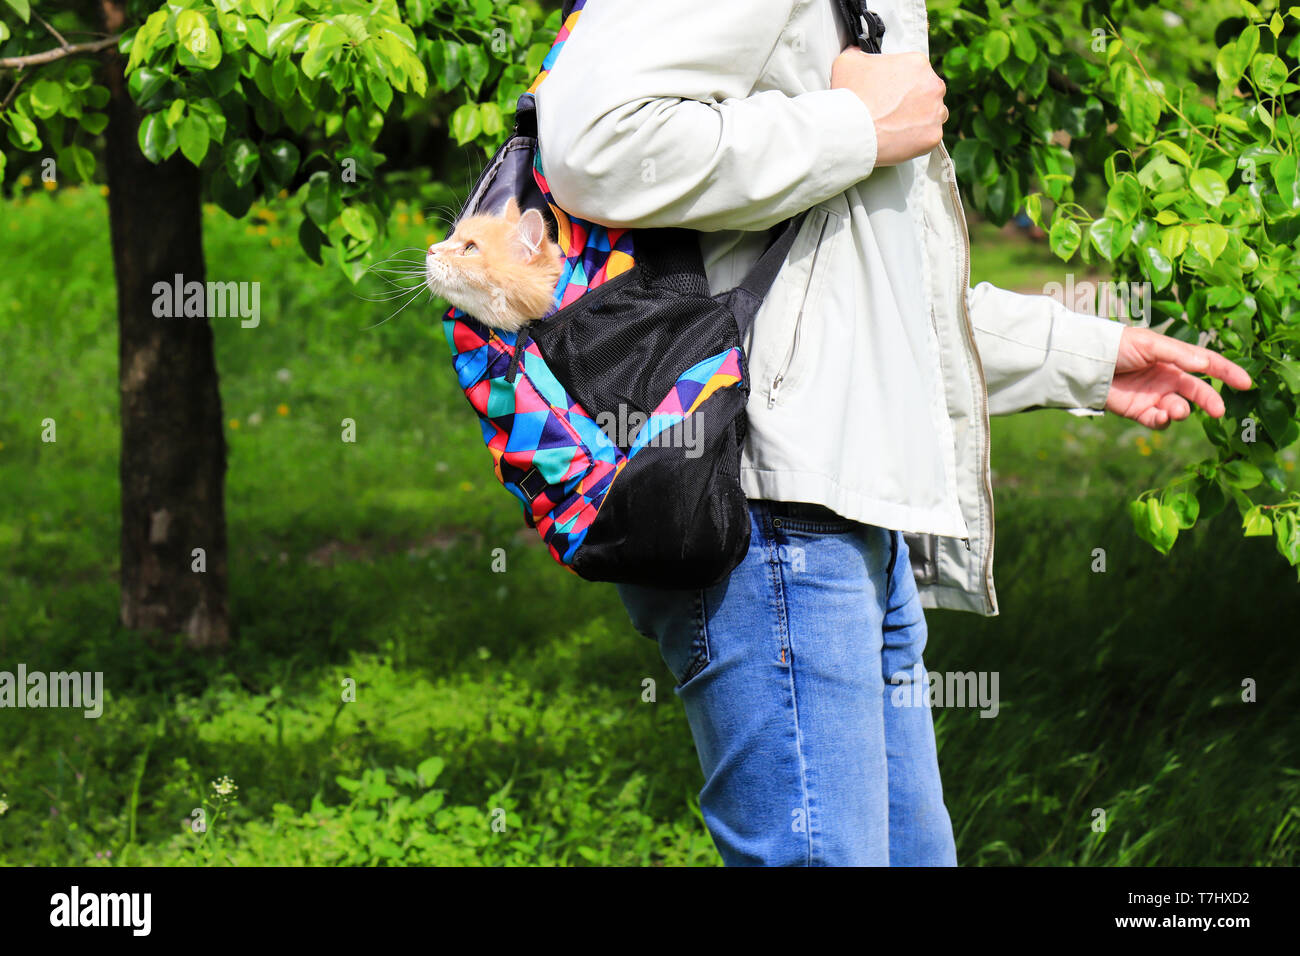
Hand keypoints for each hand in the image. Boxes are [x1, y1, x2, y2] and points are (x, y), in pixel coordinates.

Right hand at [830, 50, 947, 165]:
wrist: (851, 132)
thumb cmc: (851, 97)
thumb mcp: (848, 61)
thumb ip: (858, 52)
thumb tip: (858, 50)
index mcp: (917, 63)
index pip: (917, 71)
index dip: (902, 82)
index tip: (891, 92)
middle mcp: (933, 85)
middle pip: (930, 91)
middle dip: (915, 99)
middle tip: (894, 109)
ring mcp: (935, 112)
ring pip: (935, 114)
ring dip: (921, 118)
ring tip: (898, 125)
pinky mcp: (933, 136)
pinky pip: (931, 136)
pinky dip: (918, 139)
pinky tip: (901, 138)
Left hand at [1105, 326, 1252, 428]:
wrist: (1085, 363)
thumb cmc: (1116, 346)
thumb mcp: (1149, 344)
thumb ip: (1178, 354)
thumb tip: (1206, 364)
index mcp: (1173, 358)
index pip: (1207, 365)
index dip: (1228, 373)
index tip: (1247, 384)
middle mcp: (1167, 378)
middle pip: (1197, 391)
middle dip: (1210, 401)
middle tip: (1219, 411)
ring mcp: (1154, 396)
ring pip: (1179, 409)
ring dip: (1181, 411)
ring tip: (1175, 409)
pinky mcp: (1139, 411)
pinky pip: (1158, 422)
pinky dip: (1163, 422)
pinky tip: (1160, 416)